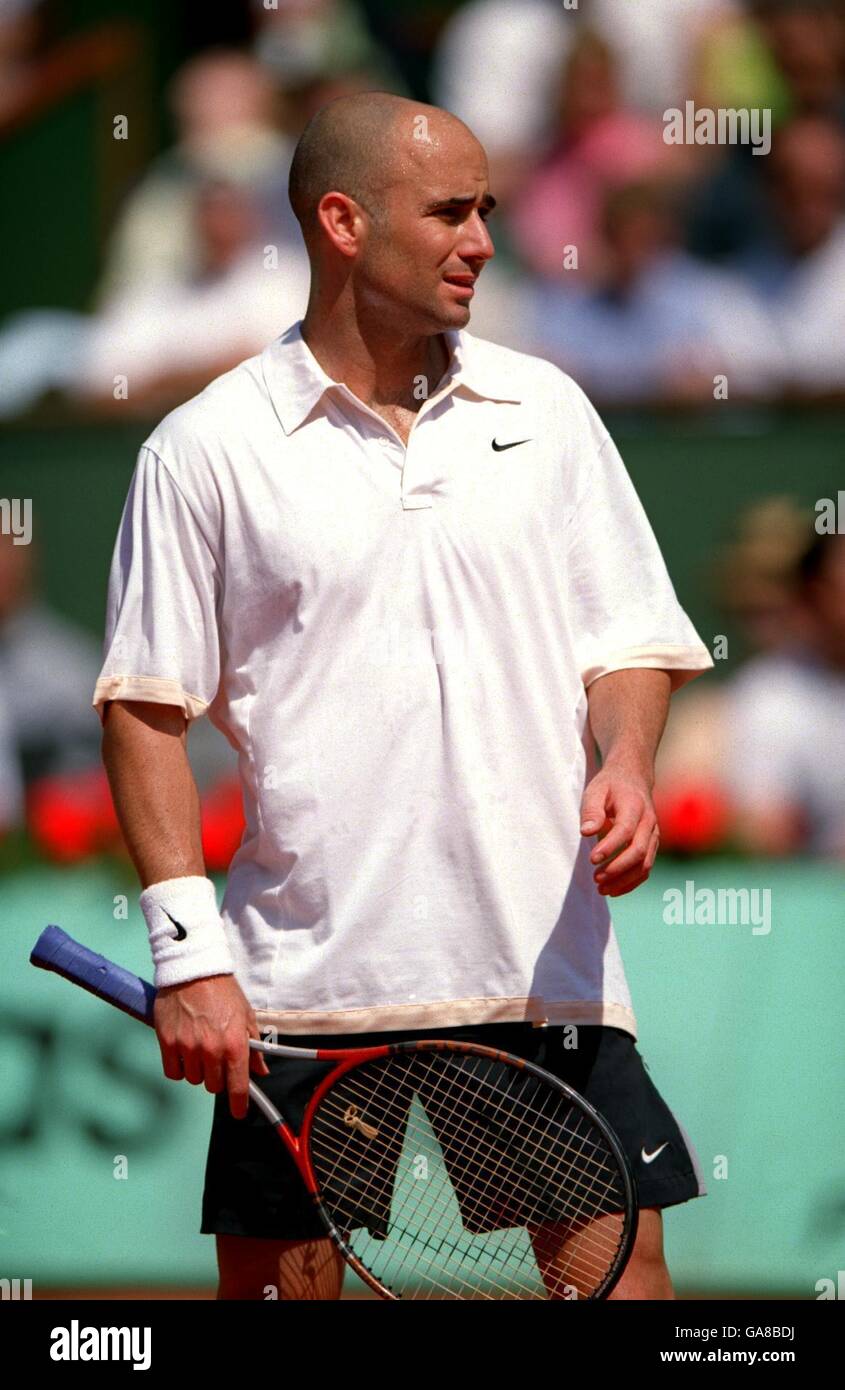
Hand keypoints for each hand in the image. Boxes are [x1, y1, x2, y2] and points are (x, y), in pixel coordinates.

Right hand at [153, 974, 270, 1118]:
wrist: (193, 970)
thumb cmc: (222, 991)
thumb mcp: (246, 1016)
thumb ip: (253, 1047)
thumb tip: (261, 1070)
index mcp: (234, 1043)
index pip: (237, 1085)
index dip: (238, 1104)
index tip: (238, 1112)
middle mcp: (211, 1049)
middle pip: (213, 1086)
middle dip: (217, 1077)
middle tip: (217, 1060)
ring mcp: (188, 1047)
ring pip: (193, 1080)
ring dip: (198, 1071)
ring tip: (199, 1049)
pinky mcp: (167, 1043)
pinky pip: (173, 1072)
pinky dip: (178, 1067)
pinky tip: (184, 1052)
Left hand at [580, 764, 659, 897]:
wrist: (633, 779)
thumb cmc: (610, 786)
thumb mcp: (595, 790)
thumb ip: (591, 810)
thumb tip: (586, 832)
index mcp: (634, 806)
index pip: (625, 830)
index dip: (610, 847)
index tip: (591, 859)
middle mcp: (649, 822)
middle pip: (638, 851)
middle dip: (617, 868)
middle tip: (595, 878)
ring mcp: (653, 835)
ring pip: (645, 864)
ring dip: (624, 880)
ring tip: (601, 889)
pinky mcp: (652, 846)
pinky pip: (646, 869)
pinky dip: (632, 883)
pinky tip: (612, 890)